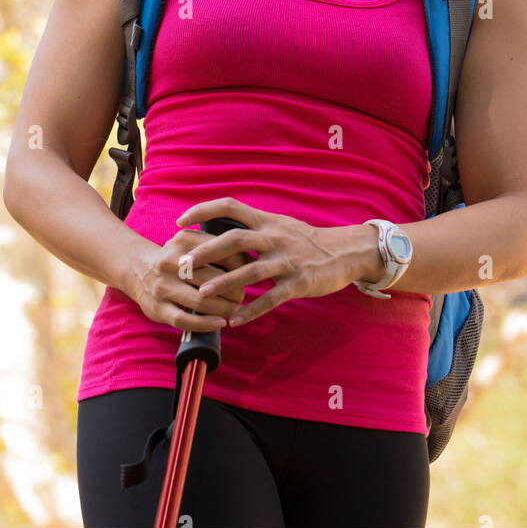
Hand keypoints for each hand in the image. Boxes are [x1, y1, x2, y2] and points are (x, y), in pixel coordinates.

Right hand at [126, 226, 255, 333]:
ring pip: (200, 300)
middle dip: (234, 289)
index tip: (250, 272)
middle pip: (212, 278)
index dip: (241, 265)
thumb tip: (252, 259)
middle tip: (243, 295)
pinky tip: (221, 323)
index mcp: (184, 241)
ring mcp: (162, 287)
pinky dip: (206, 323)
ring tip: (236, 309)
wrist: (137, 268)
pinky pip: (185, 320)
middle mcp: (171, 262)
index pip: (221, 252)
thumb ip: (217, 246)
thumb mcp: (192, 241)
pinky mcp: (157, 309)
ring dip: (224, 308)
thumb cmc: (177, 256)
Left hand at [175, 197, 361, 327]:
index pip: (230, 207)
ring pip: (250, 270)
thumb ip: (254, 227)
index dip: (203, 211)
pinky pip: (271, 298)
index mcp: (267, 221)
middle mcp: (275, 237)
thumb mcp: (281, 225)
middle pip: (234, 239)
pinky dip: (250, 310)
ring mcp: (287, 260)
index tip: (180, 222)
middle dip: (206, 251)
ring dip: (223, 283)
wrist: (346, 251)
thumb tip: (220, 229)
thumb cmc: (307, 240)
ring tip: (201, 294)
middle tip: (183, 264)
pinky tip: (234, 320)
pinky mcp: (299, 282)